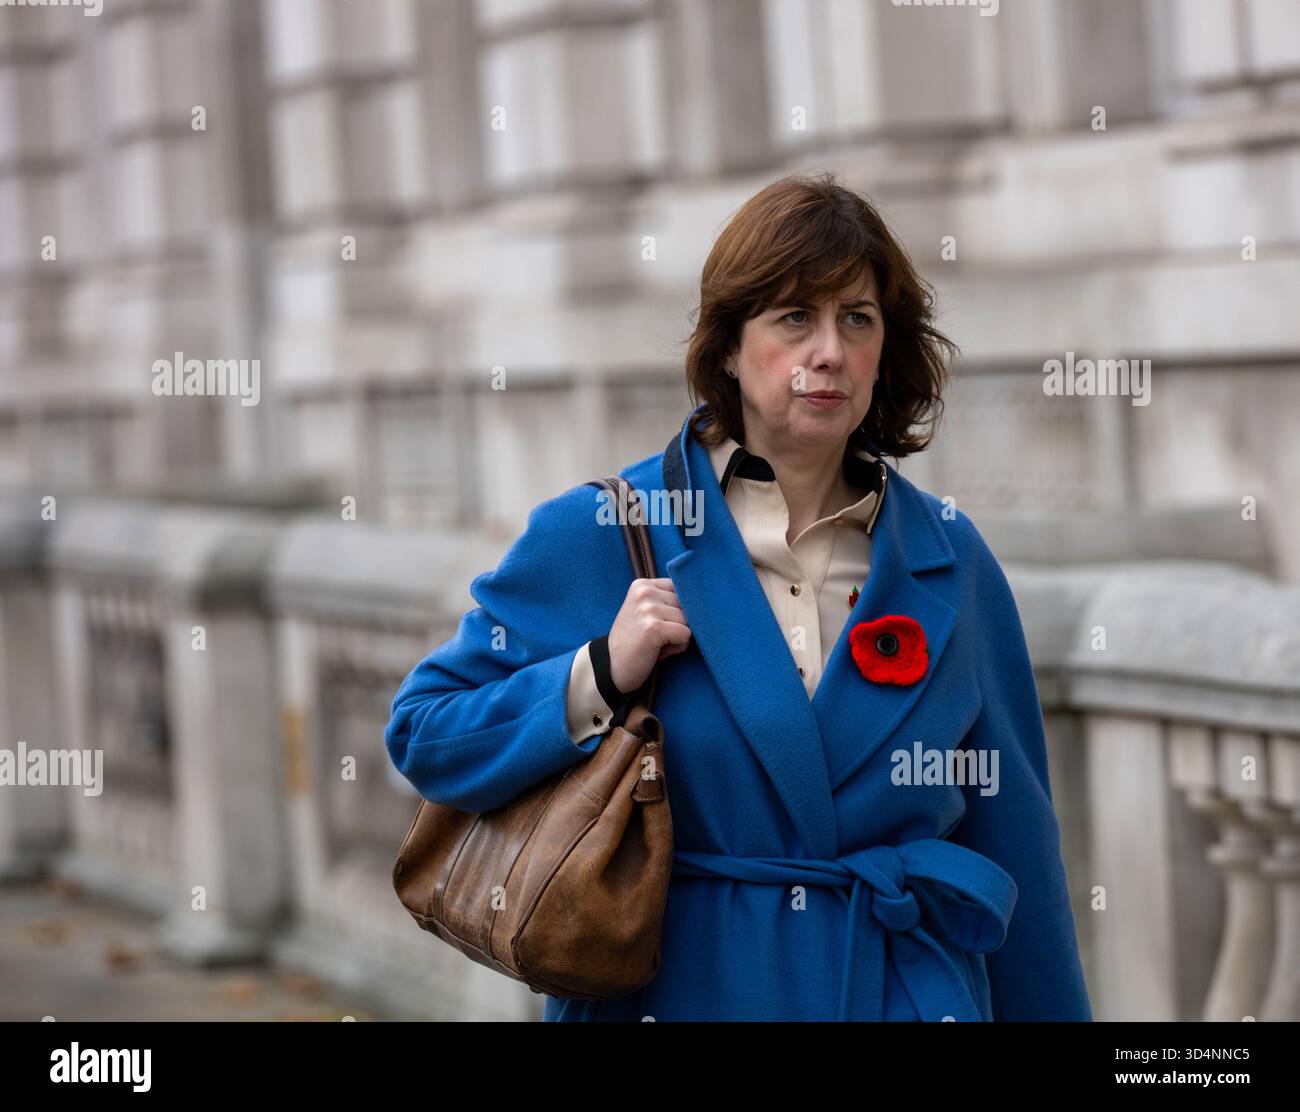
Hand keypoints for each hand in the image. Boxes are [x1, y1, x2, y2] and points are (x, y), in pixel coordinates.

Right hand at [607, 577, 691, 694]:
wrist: (612, 668)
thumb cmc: (637, 642)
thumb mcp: (647, 612)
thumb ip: (669, 601)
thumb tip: (706, 602)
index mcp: (643, 584)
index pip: (683, 589)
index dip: (678, 611)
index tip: (659, 623)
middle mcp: (645, 591)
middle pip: (687, 605)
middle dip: (679, 624)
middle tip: (656, 637)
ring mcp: (648, 608)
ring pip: (688, 620)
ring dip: (678, 637)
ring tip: (656, 644)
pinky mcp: (653, 627)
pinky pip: (686, 635)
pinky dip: (677, 647)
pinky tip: (658, 651)